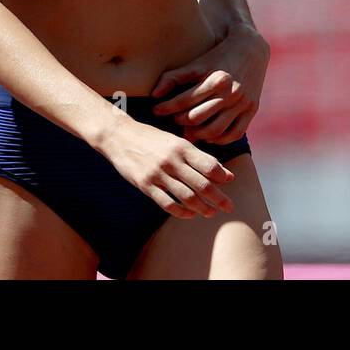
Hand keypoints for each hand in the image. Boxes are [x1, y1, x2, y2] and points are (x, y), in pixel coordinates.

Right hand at [96, 115, 236, 218]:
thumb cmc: (152, 138)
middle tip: (228, 207)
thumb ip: (199, 157)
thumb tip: (225, 174)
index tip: (230, 184)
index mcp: (182, 146)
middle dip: (218, 198)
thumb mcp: (175, 141)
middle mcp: (172, 160)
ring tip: (211, 213)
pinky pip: (167, 203)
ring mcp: (158, 174)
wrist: (119, 136)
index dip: (222, 176)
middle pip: (201, 184)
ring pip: (187, 196)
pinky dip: (181, 212)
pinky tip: (189, 214)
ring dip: (202, 207)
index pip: (209, 165)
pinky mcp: (146, 185)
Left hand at [150, 24, 268, 145]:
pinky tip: (208, 135)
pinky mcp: (252, 109)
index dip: (166, 107)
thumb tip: (154, 95)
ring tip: (187, 129)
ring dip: (197, 133)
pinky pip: (234, 133)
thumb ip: (174, 77)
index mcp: (215, 78)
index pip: (184, 100)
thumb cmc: (218, 56)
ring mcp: (243, 103)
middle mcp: (231, 92)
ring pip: (215, 130)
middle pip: (198, 117)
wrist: (251, 49)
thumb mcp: (197, 63)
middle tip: (172, 119)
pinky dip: (219, 139)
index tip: (156, 110)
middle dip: (180, 121)